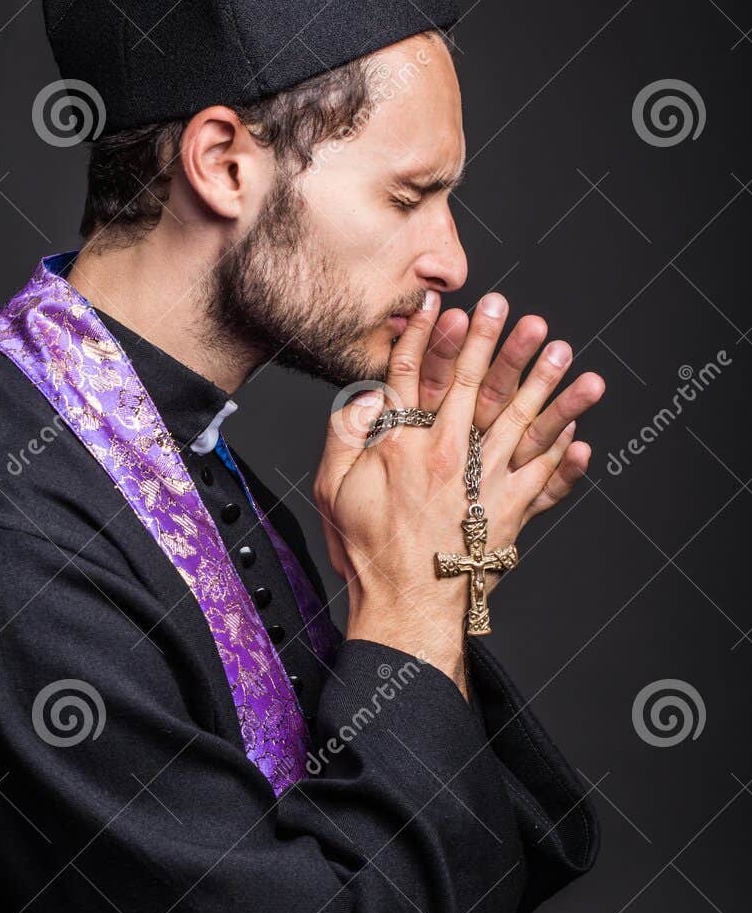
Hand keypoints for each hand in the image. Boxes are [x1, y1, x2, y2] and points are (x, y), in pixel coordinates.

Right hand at [313, 292, 604, 690]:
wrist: (406, 605)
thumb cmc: (368, 554)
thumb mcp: (332, 491)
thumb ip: (345, 437)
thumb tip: (367, 395)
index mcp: (401, 446)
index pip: (415, 375)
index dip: (426, 336)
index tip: (439, 307)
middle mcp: (447, 454)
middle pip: (473, 383)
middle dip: (490, 339)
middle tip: (505, 307)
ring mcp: (483, 479)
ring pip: (519, 417)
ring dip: (542, 380)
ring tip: (560, 349)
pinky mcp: (511, 508)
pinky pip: (544, 472)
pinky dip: (563, 449)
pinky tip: (579, 428)